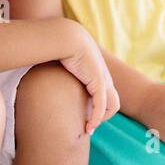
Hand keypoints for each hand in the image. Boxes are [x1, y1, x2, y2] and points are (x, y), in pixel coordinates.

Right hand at [55, 19, 118, 133]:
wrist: (67, 37)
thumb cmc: (61, 48)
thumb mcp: (64, 62)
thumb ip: (64, 72)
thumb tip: (50, 76)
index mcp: (99, 73)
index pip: (106, 95)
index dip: (97, 108)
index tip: (84, 116)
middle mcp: (105, 77)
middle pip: (114, 102)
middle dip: (103, 116)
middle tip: (88, 124)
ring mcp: (103, 79)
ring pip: (113, 105)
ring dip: (101, 119)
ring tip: (88, 127)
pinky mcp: (98, 82)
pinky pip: (101, 104)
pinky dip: (96, 118)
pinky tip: (88, 126)